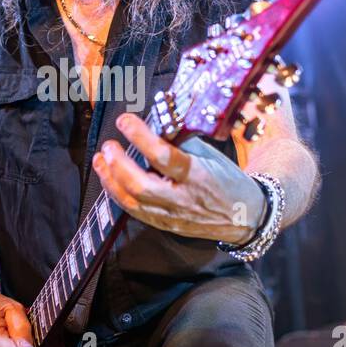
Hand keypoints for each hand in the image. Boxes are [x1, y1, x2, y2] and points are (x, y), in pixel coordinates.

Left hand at [92, 113, 265, 243]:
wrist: (245, 217)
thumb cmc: (228, 180)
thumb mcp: (211, 154)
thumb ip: (182, 141)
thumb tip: (154, 123)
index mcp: (197, 175)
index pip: (163, 155)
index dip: (140, 136)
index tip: (125, 120)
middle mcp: (183, 199)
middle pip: (141, 186)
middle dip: (118, 164)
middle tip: (108, 146)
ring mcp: (173, 216)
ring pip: (132, 202)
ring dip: (110, 180)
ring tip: (100, 160)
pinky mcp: (166, 226)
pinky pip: (135, 212)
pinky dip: (118, 195)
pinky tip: (110, 179)